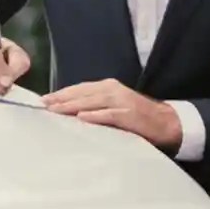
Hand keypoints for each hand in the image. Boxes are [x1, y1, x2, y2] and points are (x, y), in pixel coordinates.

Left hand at [42, 79, 181, 150]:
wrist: (164, 122)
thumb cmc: (135, 116)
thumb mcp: (113, 105)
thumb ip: (95, 104)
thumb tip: (69, 110)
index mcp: (108, 86)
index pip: (80, 88)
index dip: (62, 93)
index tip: (45, 99)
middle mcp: (113, 90)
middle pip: (83, 93)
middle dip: (62, 99)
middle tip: (45, 105)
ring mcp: (122, 102)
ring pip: (93, 101)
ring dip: (73, 105)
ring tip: (57, 110)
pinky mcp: (129, 115)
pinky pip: (109, 115)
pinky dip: (95, 116)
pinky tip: (82, 118)